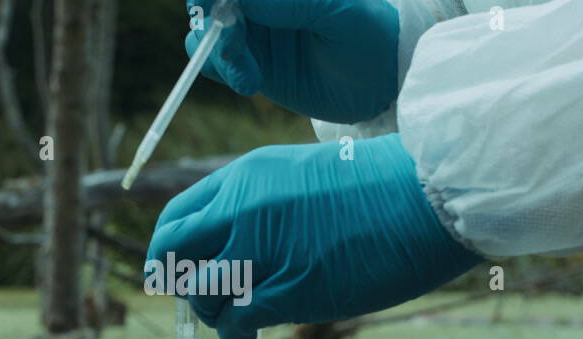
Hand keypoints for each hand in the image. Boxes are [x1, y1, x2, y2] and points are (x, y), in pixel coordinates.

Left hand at [146, 134, 485, 338]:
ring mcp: (263, 250)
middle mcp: (243, 210)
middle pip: (173, 254)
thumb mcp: (302, 174)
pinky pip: (235, 320)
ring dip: (209, 312)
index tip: (169, 269)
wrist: (428, 196)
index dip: (165, 250)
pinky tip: (246, 334)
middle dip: (175, 282)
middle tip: (197, 298)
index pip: (177, 216)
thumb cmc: (378, 186)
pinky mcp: (289, 290)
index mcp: (245, 176)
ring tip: (231, 318)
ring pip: (200, 292)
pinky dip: (233, 332)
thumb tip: (232, 239)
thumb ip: (260, 202)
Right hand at [186, 0, 399, 123]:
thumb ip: (290, 3)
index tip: (214, 8)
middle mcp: (259, 3)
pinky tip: (250, 82)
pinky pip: (213, 63)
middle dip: (211, 24)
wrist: (379, 84)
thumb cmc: (369, 35)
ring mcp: (251, 31)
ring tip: (249, 76)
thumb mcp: (338, 12)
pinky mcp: (247, 64)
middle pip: (206, 3)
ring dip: (217, 54)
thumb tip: (238, 0)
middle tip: (235, 45)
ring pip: (203, 34)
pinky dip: (221, 72)